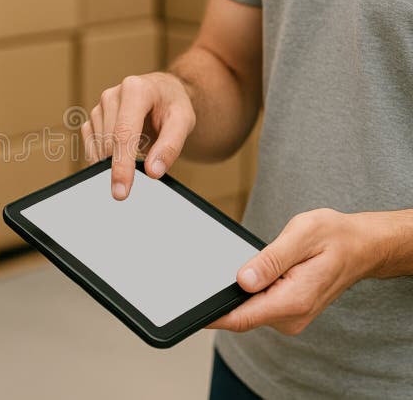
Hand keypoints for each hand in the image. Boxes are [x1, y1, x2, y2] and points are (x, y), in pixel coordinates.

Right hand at [81, 73, 195, 199]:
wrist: (163, 93)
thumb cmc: (173, 105)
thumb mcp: (184, 122)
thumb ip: (170, 146)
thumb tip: (153, 172)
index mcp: (135, 90)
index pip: (124, 134)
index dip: (121, 165)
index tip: (121, 192)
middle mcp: (112, 95)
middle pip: (109, 143)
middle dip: (119, 169)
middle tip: (132, 187)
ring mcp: (99, 106)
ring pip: (99, 147)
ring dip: (114, 161)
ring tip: (139, 153)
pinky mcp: (93, 118)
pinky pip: (92, 146)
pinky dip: (104, 158)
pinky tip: (121, 155)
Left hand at [209, 208, 385, 334]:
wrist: (361, 246)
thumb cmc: (335, 237)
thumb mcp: (301, 235)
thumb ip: (270, 259)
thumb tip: (243, 279)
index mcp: (294, 299)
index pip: (242, 317)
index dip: (214, 315)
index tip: (192, 308)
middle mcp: (292, 315)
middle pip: (242, 314)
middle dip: (225, 296)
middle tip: (217, 270)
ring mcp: (291, 316)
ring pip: (250, 309)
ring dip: (241, 291)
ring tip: (254, 263)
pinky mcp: (288, 311)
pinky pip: (259, 305)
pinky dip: (251, 291)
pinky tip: (259, 272)